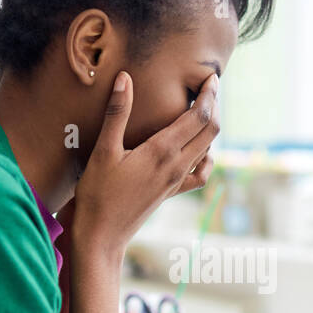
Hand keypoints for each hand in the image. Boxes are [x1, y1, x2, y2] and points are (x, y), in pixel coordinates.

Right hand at [71, 70, 218, 256]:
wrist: (101, 235)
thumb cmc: (97, 193)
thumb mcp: (103, 150)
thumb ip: (117, 113)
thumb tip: (125, 78)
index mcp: (162, 151)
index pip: (199, 117)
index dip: (209, 94)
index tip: (211, 77)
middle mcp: (176, 165)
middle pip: (211, 130)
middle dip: (214, 105)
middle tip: (210, 86)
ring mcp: (176, 181)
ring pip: (207, 149)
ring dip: (210, 128)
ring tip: (204, 109)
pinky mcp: (171, 192)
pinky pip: (199, 175)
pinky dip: (205, 159)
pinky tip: (199, 152)